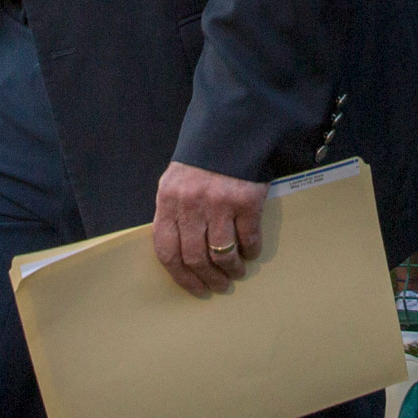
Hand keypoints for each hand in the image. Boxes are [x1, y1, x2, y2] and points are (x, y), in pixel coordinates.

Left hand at [152, 160, 268, 295]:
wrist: (232, 129)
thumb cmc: (202, 162)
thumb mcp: (176, 183)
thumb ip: (174, 214)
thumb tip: (180, 254)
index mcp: (168, 200)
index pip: (166, 250)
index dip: (181, 276)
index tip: (195, 288)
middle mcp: (191, 204)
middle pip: (195, 257)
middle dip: (209, 278)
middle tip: (219, 285)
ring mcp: (219, 203)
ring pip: (222, 254)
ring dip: (231, 270)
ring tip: (236, 272)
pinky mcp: (246, 200)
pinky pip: (248, 239)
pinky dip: (251, 251)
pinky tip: (251, 252)